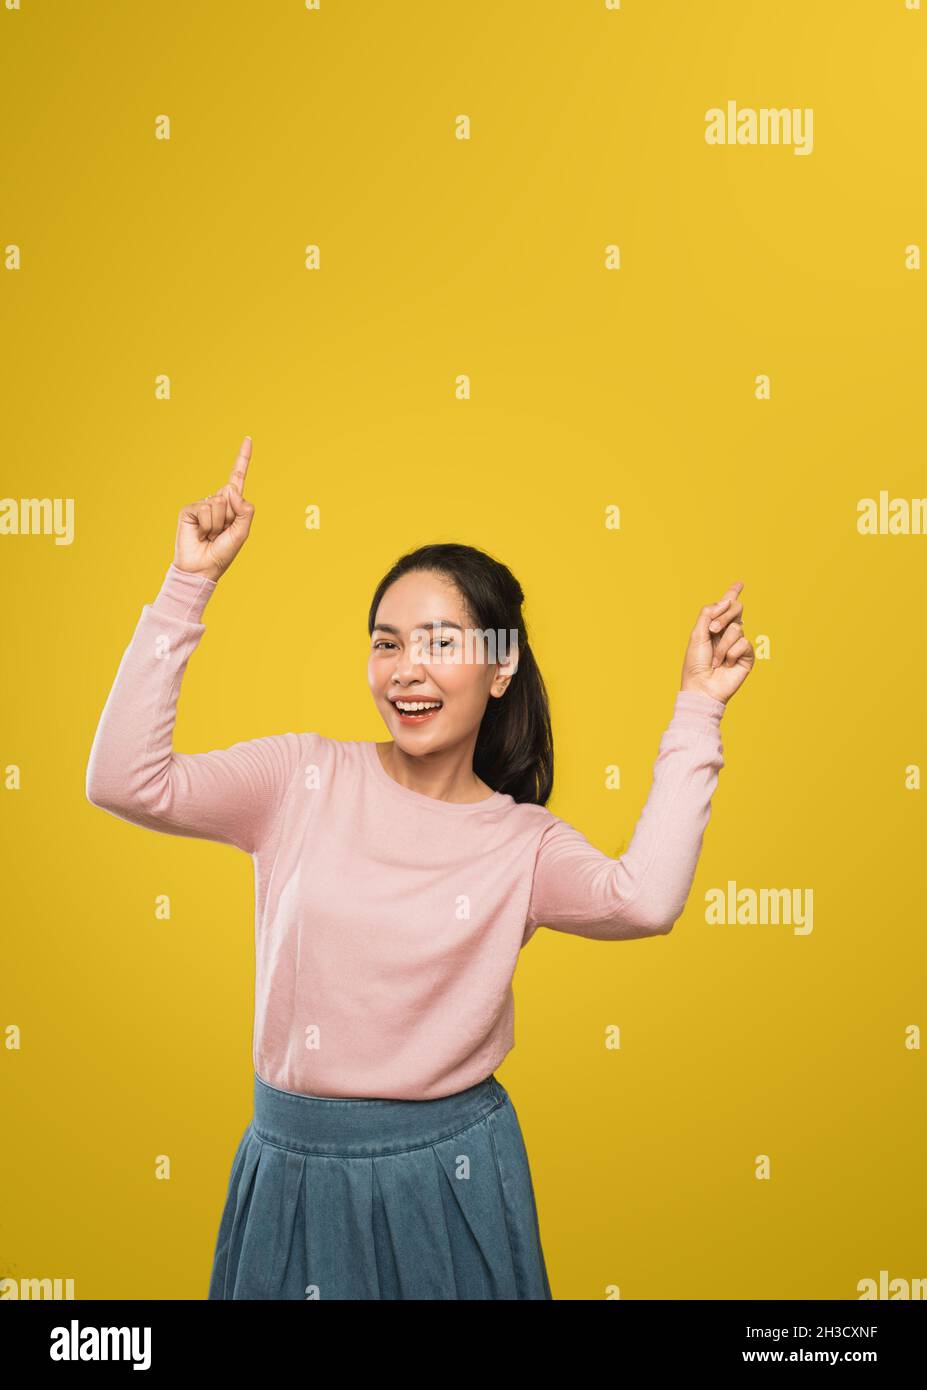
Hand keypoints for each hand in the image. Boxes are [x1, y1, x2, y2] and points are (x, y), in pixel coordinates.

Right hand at [173, 436, 254, 582]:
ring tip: (210, 535)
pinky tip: (200, 533)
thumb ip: (245, 511)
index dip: (243, 458)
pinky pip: (205, 509)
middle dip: (230, 516)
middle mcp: (217, 500)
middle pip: (231, 493)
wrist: (201, 568)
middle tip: (221, 533)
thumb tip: (231, 490)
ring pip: (219, 503)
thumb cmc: (222, 553)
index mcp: (232, 505)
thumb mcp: (242, 533)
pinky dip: (206, 525)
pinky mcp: (189, 509)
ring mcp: (202, 504)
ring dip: (218, 524)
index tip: (248, 438)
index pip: (238, 477)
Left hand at [680, 581, 753, 703]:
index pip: (725, 607)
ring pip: (737, 628)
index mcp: (714, 627)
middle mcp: (728, 633)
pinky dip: (731, 654)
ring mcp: (738, 644)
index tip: (739, 583)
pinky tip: (726, 665)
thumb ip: (709, 613)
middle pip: (736, 609)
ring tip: (715, 659)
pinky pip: (744, 643)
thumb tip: (726, 600)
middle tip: (713, 629)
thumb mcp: (697, 634)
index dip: (732, 594)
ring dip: (722, 645)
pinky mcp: (747, 656)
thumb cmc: (696, 664)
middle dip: (725, 615)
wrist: (701, 687)